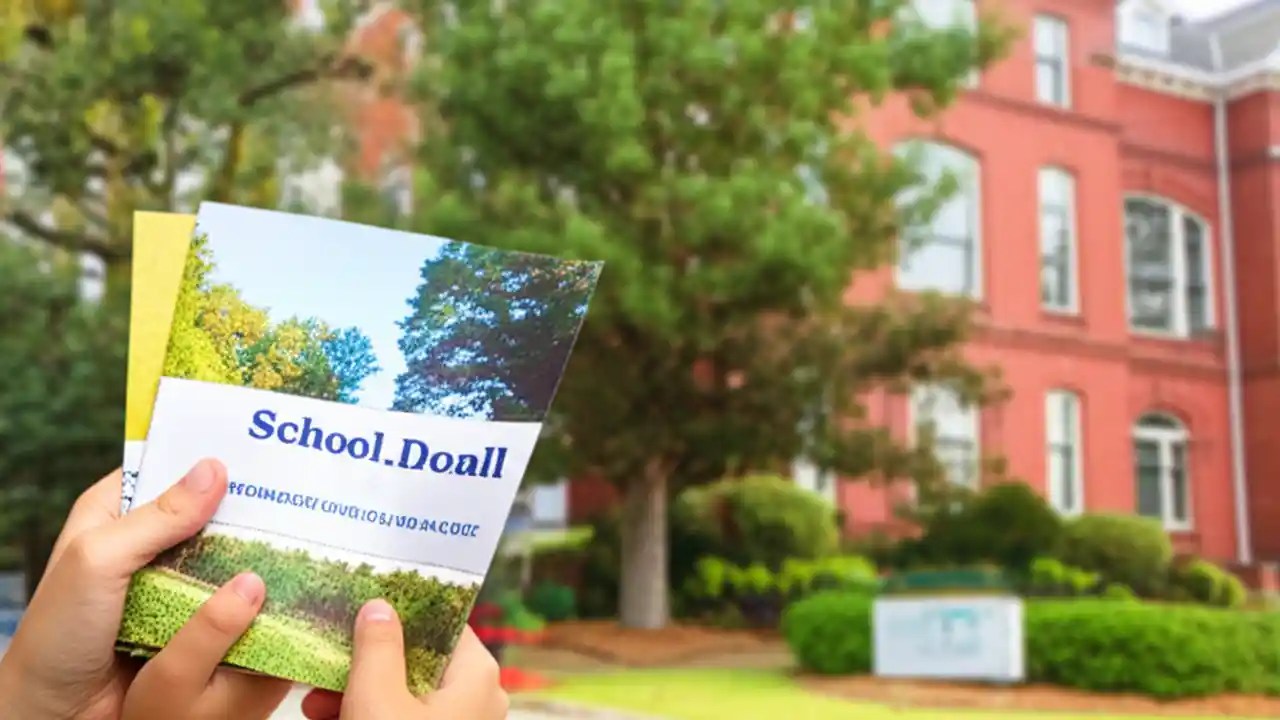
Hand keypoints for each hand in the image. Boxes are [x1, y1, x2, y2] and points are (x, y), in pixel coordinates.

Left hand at [0, 460, 288, 719]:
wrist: (59, 716)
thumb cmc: (59, 636)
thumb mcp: (97, 561)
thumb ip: (155, 518)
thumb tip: (214, 470)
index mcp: (110, 514)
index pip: (163, 468)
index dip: (204, 457)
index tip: (254, 450)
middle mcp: (142, 544)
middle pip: (201, 511)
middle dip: (241, 505)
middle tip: (293, 492)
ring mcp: (167, 584)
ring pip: (219, 555)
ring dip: (251, 550)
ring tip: (300, 532)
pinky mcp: (187, 621)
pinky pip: (226, 597)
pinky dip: (250, 591)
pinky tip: (283, 580)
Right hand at [299, 602, 507, 719]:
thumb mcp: (378, 698)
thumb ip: (378, 647)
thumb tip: (380, 606)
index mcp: (475, 673)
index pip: (444, 622)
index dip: (403, 610)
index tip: (363, 604)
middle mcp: (477, 698)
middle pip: (419, 659)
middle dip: (367, 660)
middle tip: (326, 659)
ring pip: (406, 694)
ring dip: (359, 692)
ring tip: (314, 700)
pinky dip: (369, 716)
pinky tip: (326, 718)